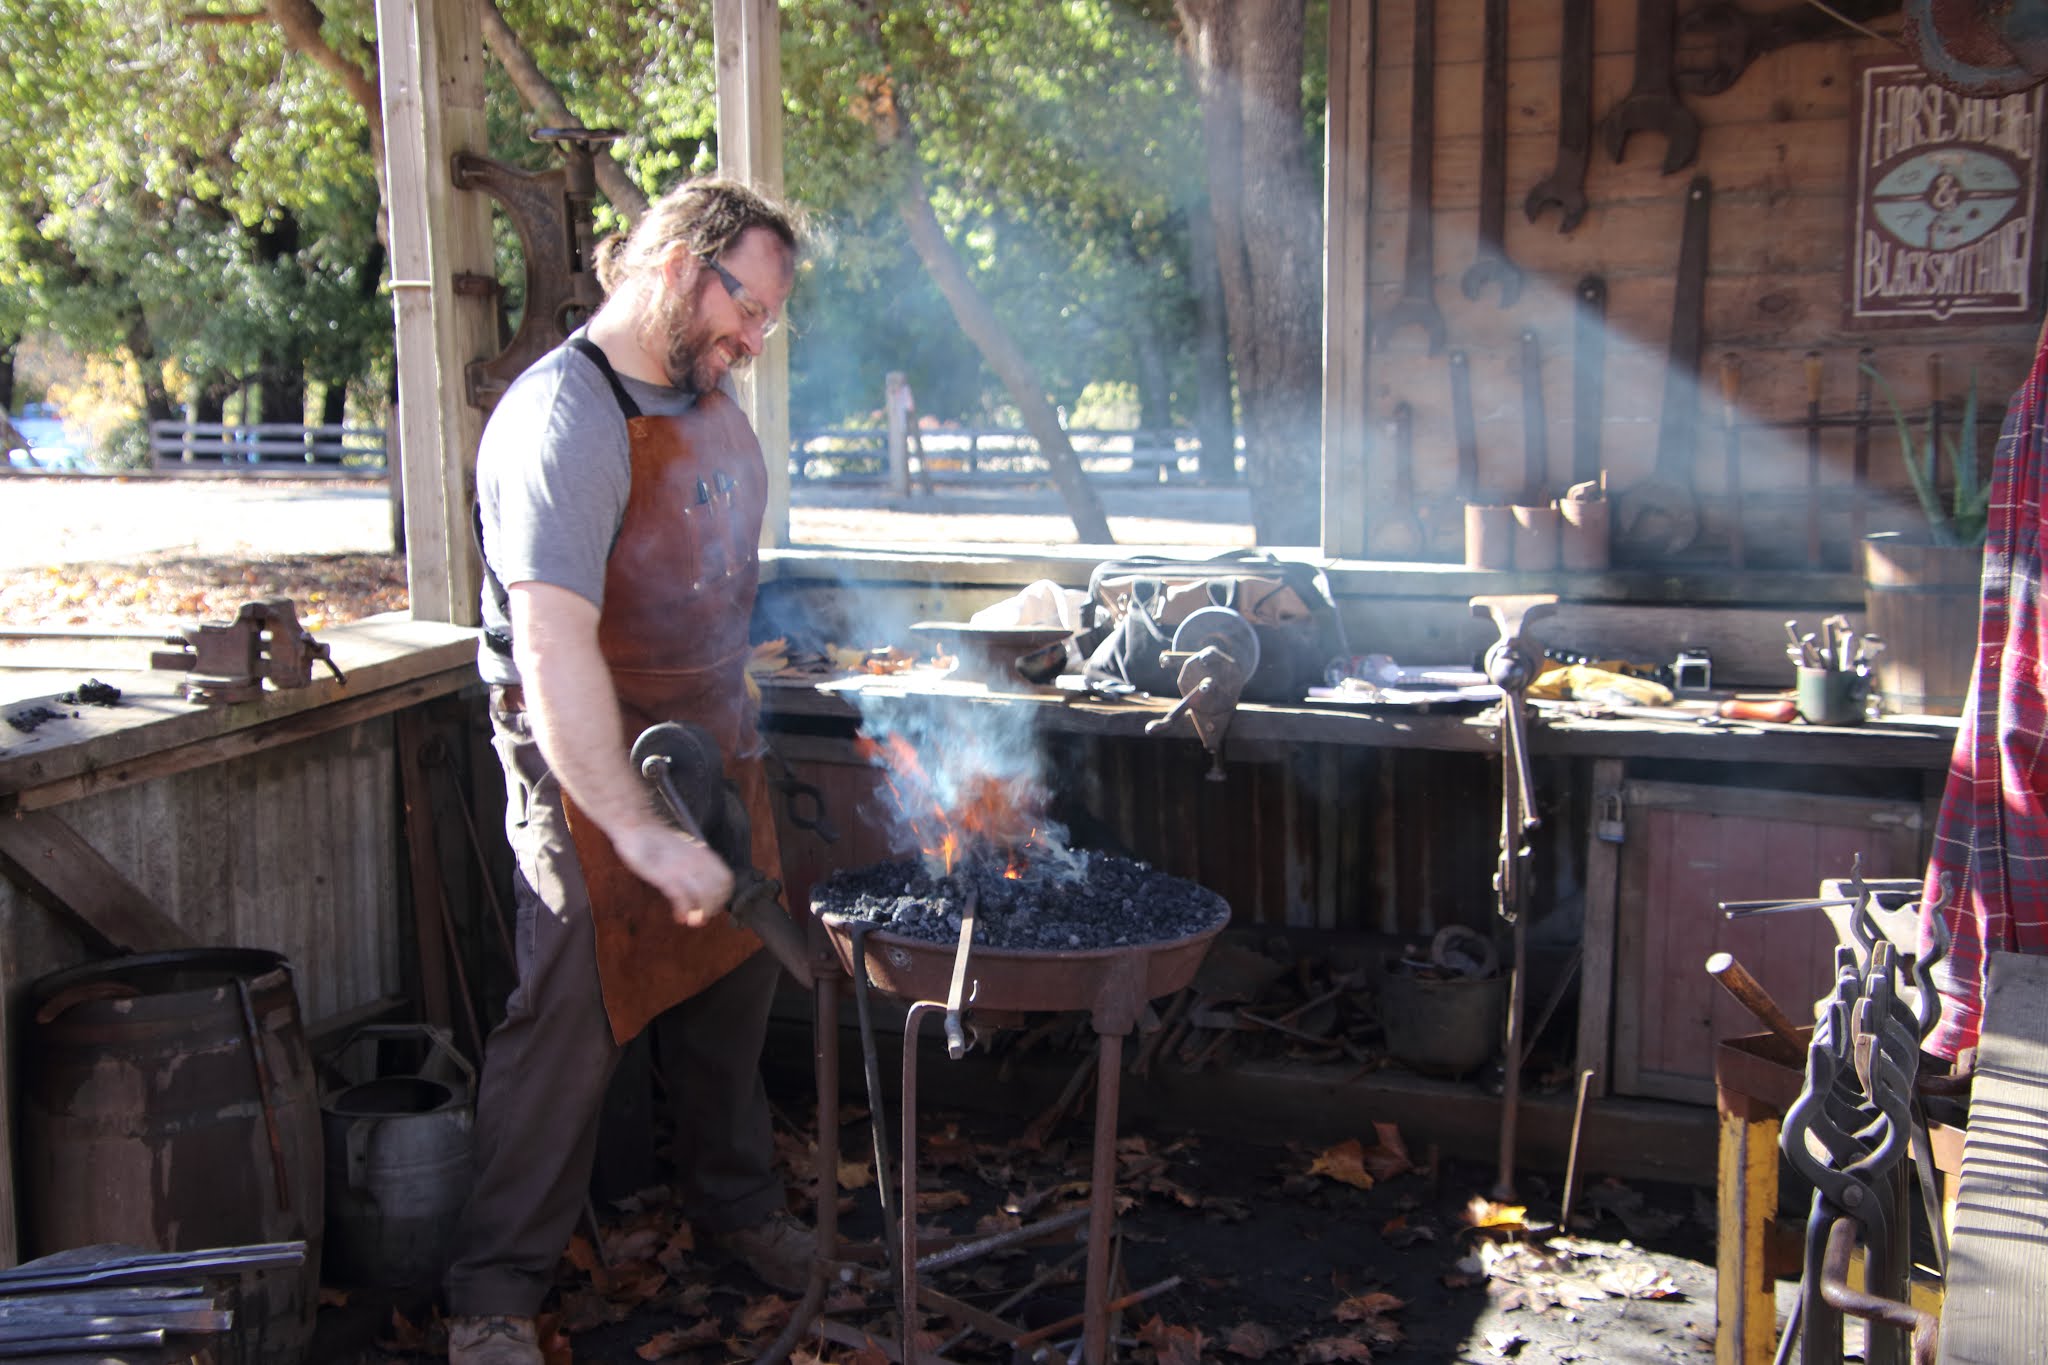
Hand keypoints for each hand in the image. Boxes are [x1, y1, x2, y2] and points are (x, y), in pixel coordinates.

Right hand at [611, 823, 734, 927]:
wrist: (635, 825)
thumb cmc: (656, 839)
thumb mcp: (682, 848)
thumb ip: (693, 862)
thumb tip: (699, 880)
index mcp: (703, 853)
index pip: (726, 879)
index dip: (723, 896)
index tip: (713, 905)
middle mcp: (697, 861)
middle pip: (718, 891)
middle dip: (712, 908)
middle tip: (702, 917)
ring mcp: (681, 868)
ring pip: (704, 896)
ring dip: (700, 913)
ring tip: (693, 921)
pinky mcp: (665, 875)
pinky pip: (682, 898)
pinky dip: (684, 911)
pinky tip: (679, 917)